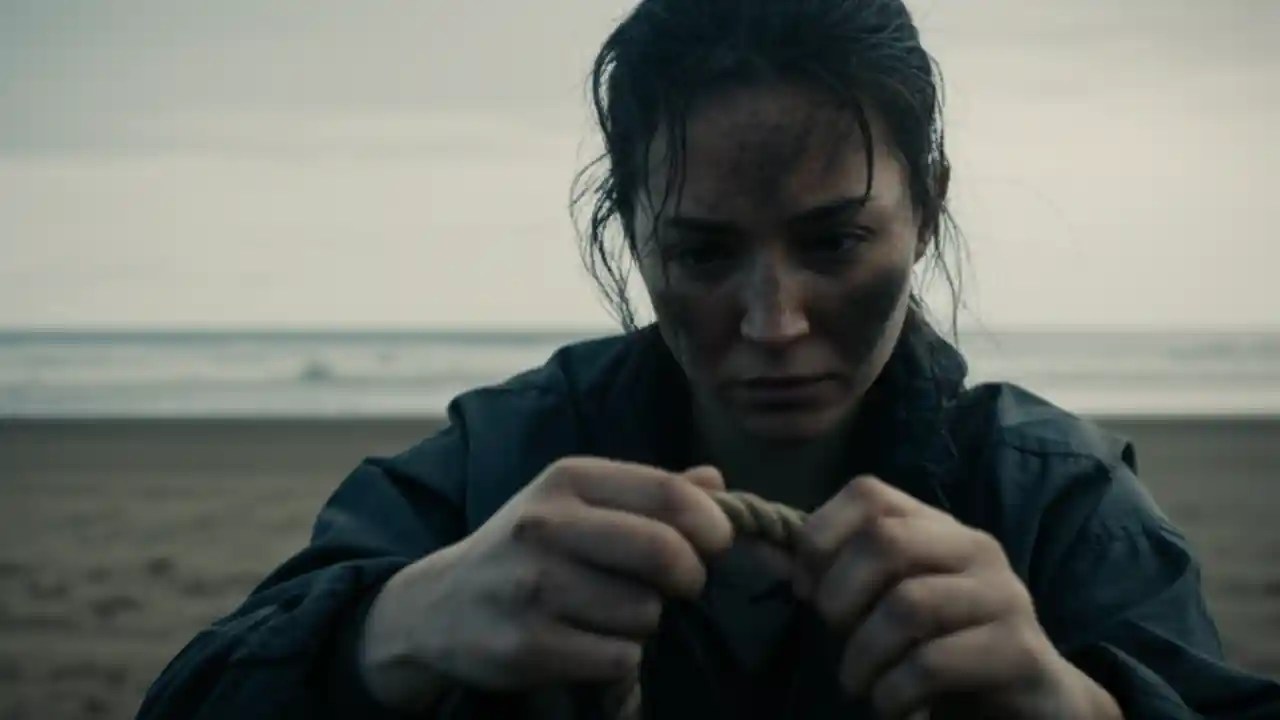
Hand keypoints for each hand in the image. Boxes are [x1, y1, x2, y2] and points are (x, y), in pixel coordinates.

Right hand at [358, 457, 732, 711]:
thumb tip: (717, 482)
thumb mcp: (575, 503)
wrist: (436, 606)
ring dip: (644, 622)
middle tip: (680, 585)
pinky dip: (619, 659)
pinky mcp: (526, 647)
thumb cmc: (527, 549)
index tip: (717, 543)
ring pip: (645, 613)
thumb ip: (646, 491)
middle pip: (664, 551)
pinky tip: (589, 645)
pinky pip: (619, 658)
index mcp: (566, 478)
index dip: (711, 522)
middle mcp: (546, 526)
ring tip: (609, 614)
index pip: (667, 491)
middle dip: (689, 576)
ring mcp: (533, 588)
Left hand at [792, 475, 1120, 718]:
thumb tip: (773, 559)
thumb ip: (844, 576)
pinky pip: (935, 662)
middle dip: (839, 596)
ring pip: (909, 604)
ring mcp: (1004, 595)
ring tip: (858, 683)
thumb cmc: (945, 650)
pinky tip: (891, 705)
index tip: (806, 589)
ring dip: (864, 654)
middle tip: (834, 638)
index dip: (821, 536)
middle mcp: (975, 548)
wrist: (1034, 704)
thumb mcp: (890, 603)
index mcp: (938, 527)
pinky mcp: (1020, 651)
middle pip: (885, 542)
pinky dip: (895, 690)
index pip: (868, 494)